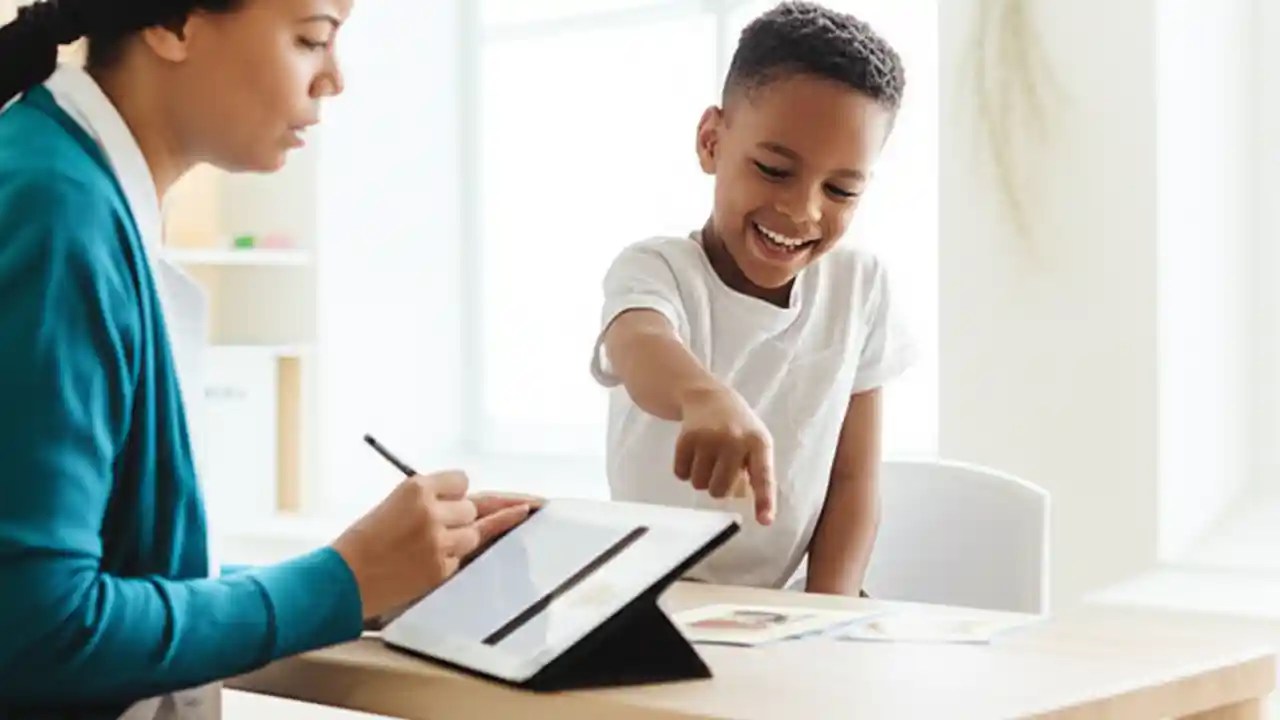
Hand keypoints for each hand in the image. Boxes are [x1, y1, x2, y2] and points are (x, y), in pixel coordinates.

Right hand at [331, 471, 532, 619]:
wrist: (342, 578)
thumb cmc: (363, 539)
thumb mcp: (395, 504)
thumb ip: (432, 499)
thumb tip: (480, 500)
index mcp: (417, 489)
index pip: (461, 481)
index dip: (453, 494)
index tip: (444, 502)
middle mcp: (431, 512)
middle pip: (469, 509)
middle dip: (457, 518)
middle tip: (431, 529)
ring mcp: (438, 541)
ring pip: (472, 536)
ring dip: (457, 541)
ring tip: (427, 547)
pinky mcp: (440, 569)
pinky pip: (458, 560)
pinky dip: (446, 562)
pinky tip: (421, 564)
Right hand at [675, 385, 775, 524]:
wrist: (708, 396)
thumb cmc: (738, 428)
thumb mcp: (754, 443)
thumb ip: (754, 471)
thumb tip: (745, 501)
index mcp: (758, 443)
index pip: (763, 477)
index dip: (765, 501)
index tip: (765, 521)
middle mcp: (734, 440)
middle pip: (720, 490)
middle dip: (717, 487)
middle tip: (720, 469)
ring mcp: (709, 438)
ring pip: (699, 484)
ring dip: (701, 478)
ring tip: (708, 458)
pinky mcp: (686, 437)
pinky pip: (681, 474)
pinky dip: (685, 470)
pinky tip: (693, 454)